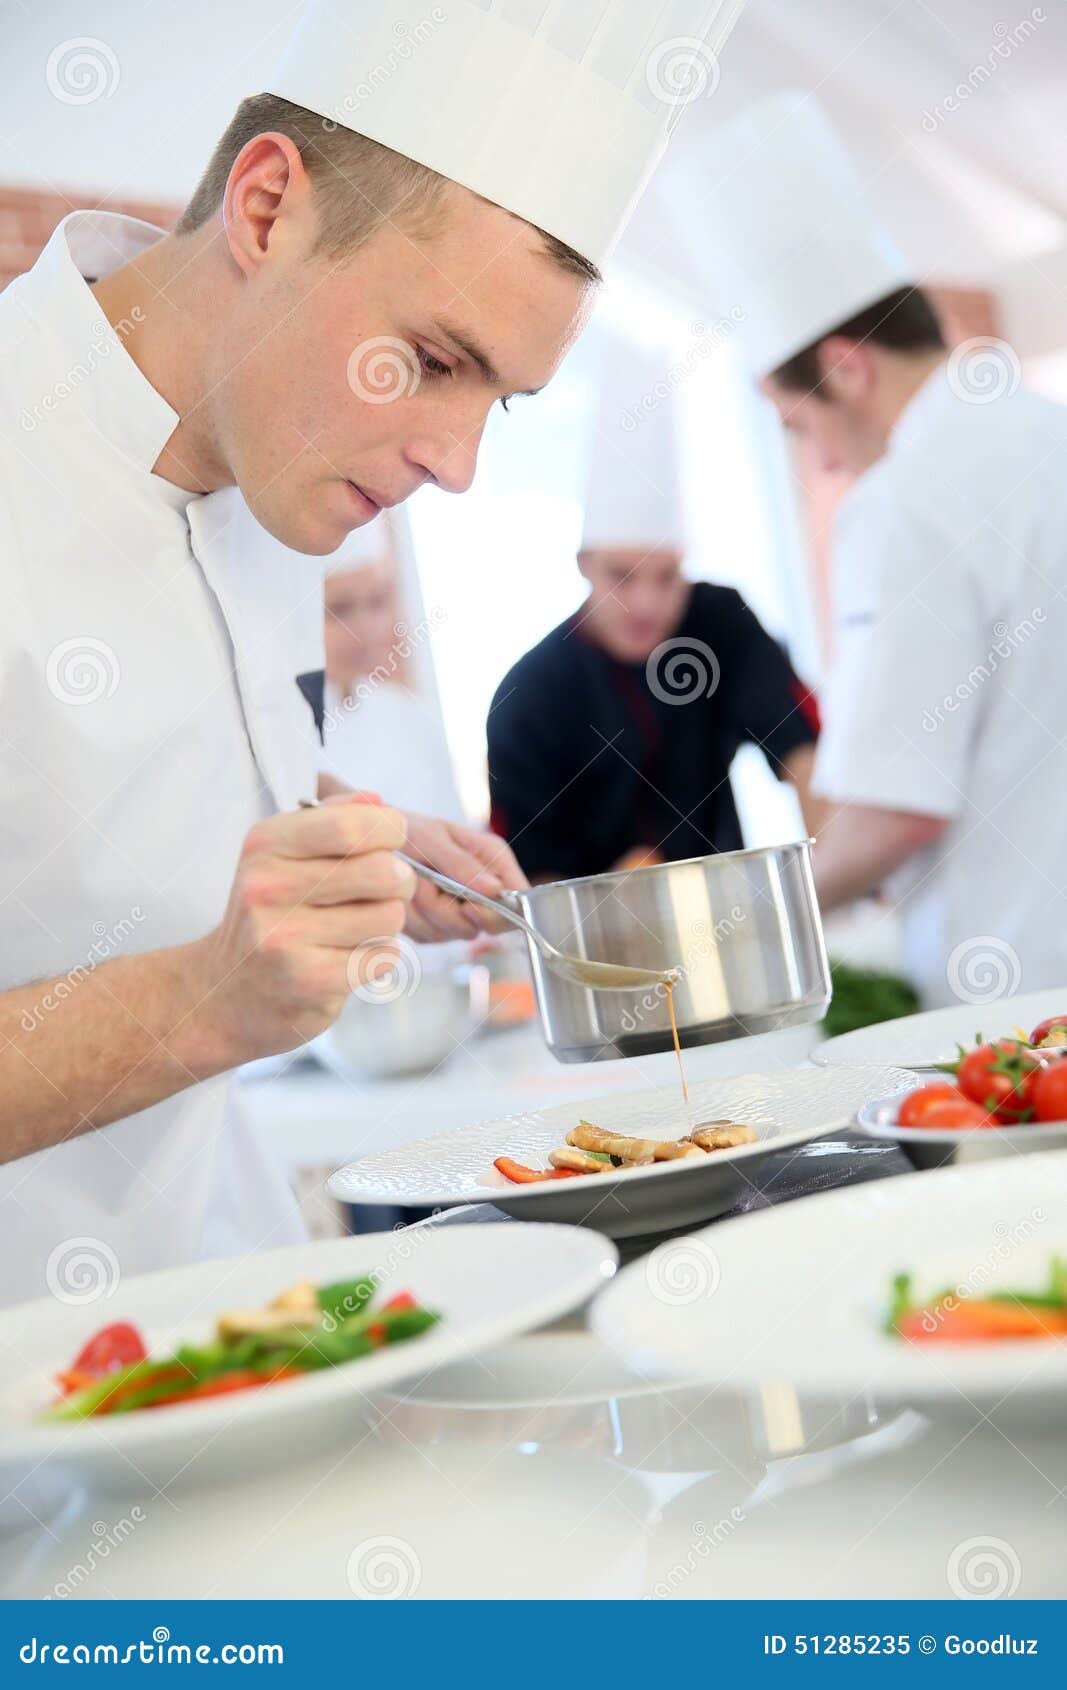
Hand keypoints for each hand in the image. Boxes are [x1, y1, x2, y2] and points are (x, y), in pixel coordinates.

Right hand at [188, 796, 414, 1061]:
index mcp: (266, 845)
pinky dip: (377, 956)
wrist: (224, 992)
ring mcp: (286, 938)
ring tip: (359, 926)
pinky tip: (348, 956)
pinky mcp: (309, 981)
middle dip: (399, 880)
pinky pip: (382, 957)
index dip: (391, 830)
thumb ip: (332, 820)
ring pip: (389, 916)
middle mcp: (269, 888)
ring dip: (387, 922)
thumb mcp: (282, 855)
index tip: (391, 841)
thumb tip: (378, 802)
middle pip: (382, 872)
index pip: (353, 826)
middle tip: (386, 889)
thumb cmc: (267, 915)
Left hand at [400, 813, 528, 940]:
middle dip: (447, 910)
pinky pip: (430, 937)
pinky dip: (413, 921)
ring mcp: (462, 911)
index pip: (518, 900)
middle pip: (481, 925)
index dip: (497, 913)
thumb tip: (495, 890)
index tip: (466, 907)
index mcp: (493, 861)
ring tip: (410, 883)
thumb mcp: (432, 839)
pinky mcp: (439, 926)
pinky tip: (406, 897)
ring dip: (423, 912)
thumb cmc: (407, 830)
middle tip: (423, 883)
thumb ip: (462, 864)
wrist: (375, 842)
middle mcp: (483, 889)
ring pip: (451, 933)